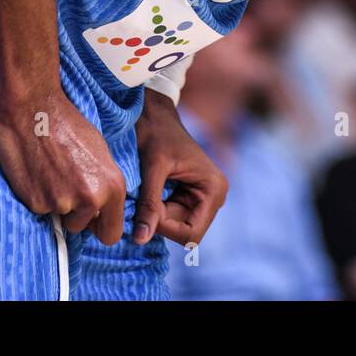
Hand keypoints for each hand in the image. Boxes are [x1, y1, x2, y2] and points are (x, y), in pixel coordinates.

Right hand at [0, 87, 126, 245]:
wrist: (33, 106)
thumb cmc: (68, 123)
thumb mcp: (101, 153)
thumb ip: (104, 184)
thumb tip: (101, 209)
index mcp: (112, 186)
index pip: (111, 234)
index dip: (99, 227)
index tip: (91, 218)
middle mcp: (90, 198)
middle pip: (82, 229)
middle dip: (75, 215)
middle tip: (66, 186)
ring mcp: (61, 202)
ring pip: (59, 217)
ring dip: (55, 202)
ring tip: (50, 172)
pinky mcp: (35, 202)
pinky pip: (38, 208)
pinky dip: (36, 194)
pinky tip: (36, 170)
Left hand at [132, 90, 227, 245]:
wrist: (155, 114)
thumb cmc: (156, 134)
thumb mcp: (152, 169)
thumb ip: (148, 205)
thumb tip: (140, 240)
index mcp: (214, 189)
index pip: (192, 234)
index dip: (166, 230)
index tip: (145, 211)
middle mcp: (215, 196)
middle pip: (183, 231)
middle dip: (159, 221)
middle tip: (142, 198)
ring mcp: (204, 197)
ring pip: (174, 225)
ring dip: (155, 214)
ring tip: (144, 190)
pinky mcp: (190, 196)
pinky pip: (170, 215)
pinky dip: (155, 209)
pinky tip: (148, 189)